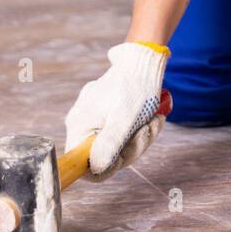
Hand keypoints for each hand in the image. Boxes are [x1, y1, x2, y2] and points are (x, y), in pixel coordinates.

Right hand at [64, 41, 169, 180]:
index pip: (80, 164)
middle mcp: (81, 123)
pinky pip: (121, 135)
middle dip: (131, 148)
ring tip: (152, 120)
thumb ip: (109, 143)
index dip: (103, 168)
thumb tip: (96, 168)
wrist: (143, 63)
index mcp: (78, 125)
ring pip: (116, 147)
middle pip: (103, 157)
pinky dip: (138, 130)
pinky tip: (150, 119)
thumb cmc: (134, 88)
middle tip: (147, 129)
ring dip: (140, 138)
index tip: (123, 154)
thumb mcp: (124, 118)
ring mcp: (93, 119)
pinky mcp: (106, 116)